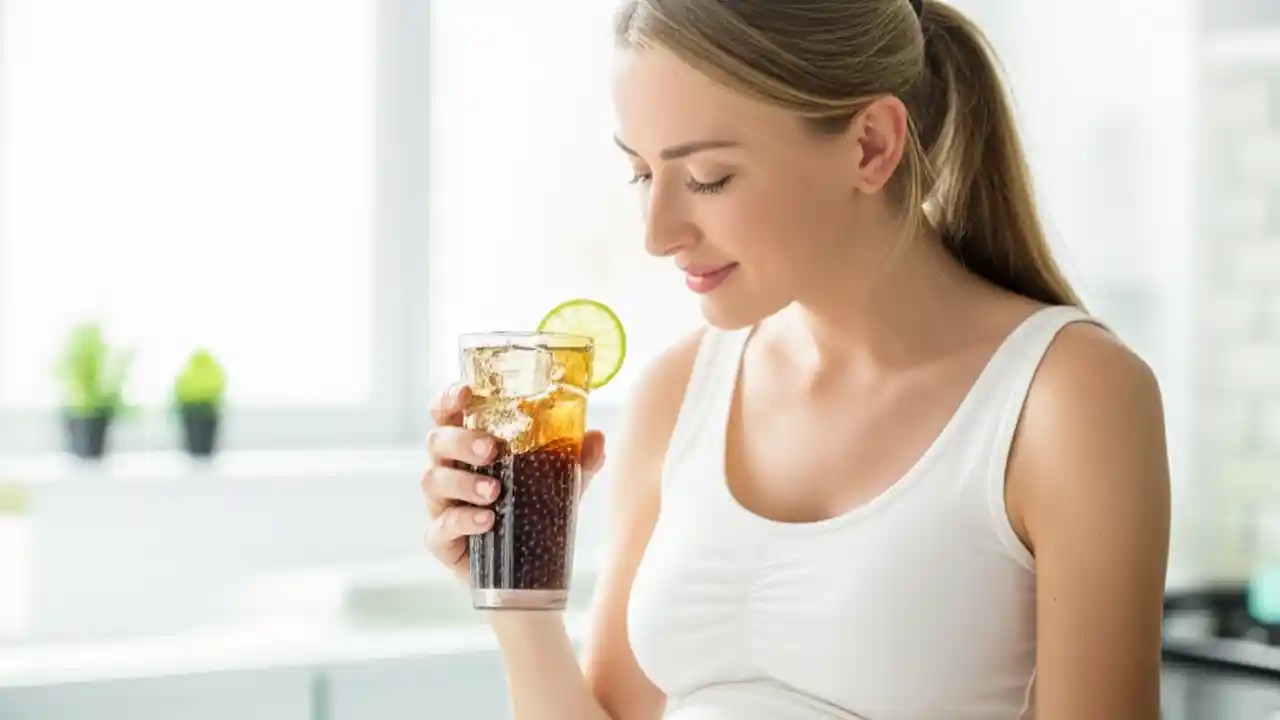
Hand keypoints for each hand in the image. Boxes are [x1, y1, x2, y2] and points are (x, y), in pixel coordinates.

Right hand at [420, 383, 606, 582]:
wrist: (528, 575)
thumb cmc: (534, 514)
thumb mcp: (562, 484)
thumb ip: (578, 461)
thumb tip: (597, 436)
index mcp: (469, 448)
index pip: (447, 414)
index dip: (449, 398)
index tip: (466, 392)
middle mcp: (449, 471)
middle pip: (437, 442)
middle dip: (460, 440)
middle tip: (491, 449)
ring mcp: (440, 506)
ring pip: (433, 481)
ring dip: (462, 482)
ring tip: (494, 492)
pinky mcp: (441, 542)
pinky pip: (438, 528)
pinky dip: (461, 522)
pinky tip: (486, 521)